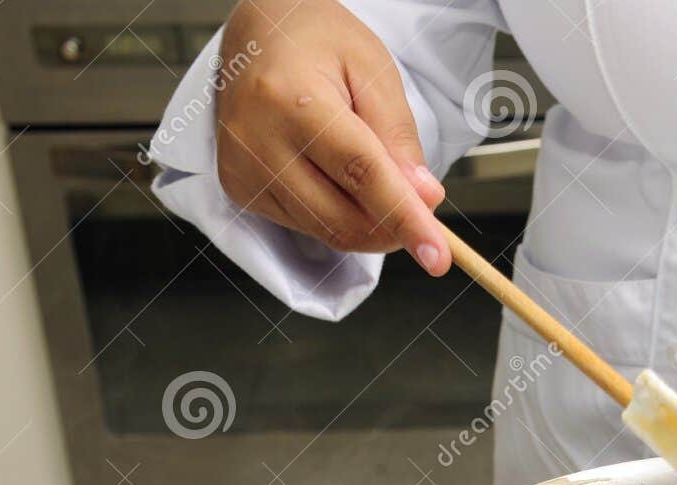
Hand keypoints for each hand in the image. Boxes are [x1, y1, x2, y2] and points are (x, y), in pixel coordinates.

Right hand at [215, 0, 449, 271]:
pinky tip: (336, 175)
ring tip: (373, 173)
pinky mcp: (239, 189)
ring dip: (367, 222)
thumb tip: (423, 199)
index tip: (437, 257)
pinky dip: (337, 215)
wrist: (259, 35)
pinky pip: (305, 225)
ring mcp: (243, 170)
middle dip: (393, 227)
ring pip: (326, 230)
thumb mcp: (374, 71)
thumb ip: (399, 136)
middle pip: (343, 218)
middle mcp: (258, 141)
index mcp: (292, 100)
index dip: (404, 219)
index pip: (361, 175)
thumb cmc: (318, 42)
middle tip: (420, 204)